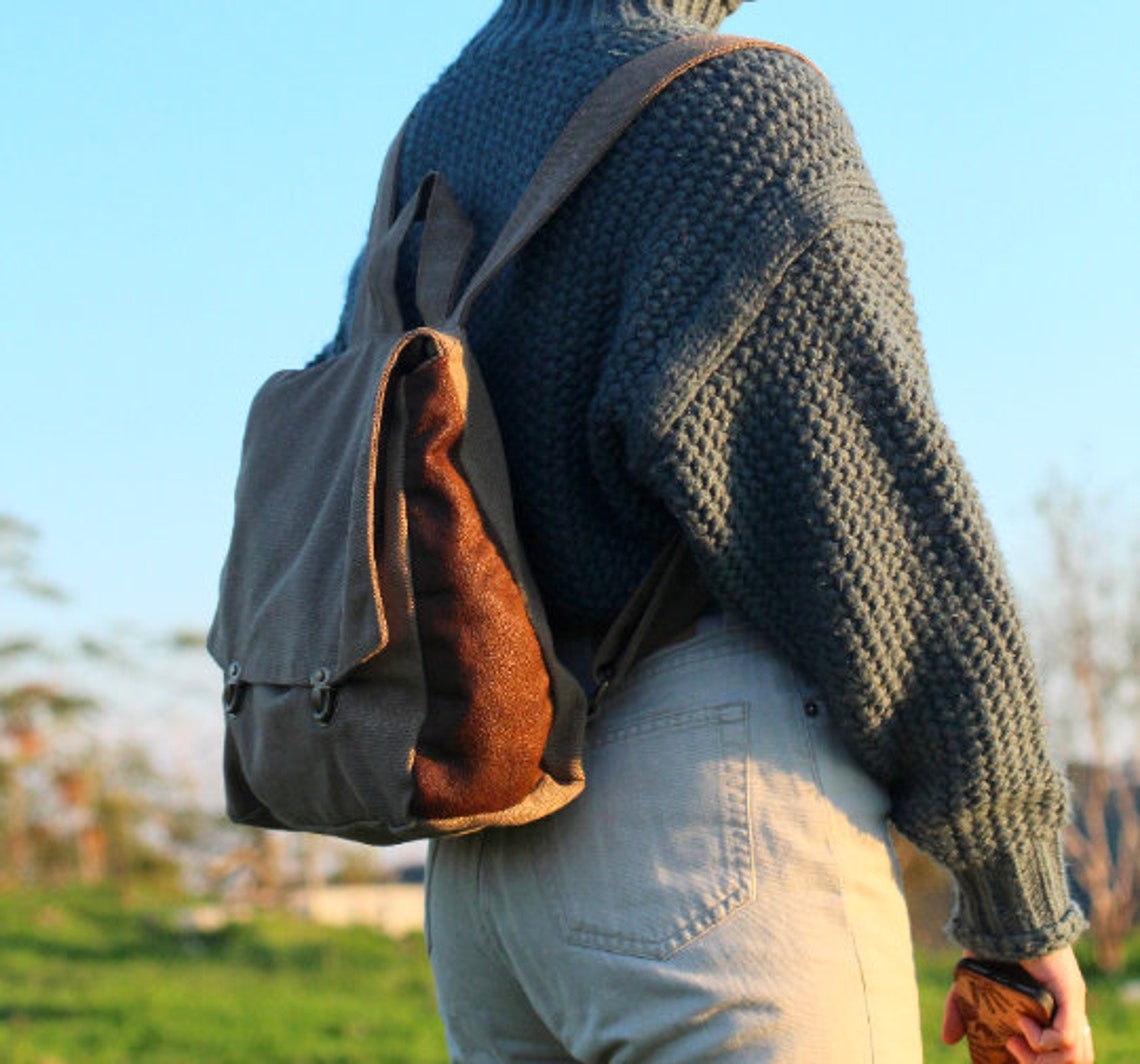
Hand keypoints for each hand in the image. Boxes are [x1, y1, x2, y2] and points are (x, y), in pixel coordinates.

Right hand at [942, 946, 1092, 1062]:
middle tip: (1012, 1049)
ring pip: (1075, 1056)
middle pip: (1075, 1061)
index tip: (1011, 1050)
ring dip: (1040, 1059)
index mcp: (1055, 1009)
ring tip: (1015, 1041)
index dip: (1043, 1062)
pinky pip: (1065, 1037)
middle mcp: (1070, 1009)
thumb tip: (948, 1040)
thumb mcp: (974, 983)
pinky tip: (1022, 1022)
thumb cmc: (992, 940)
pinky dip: (1041, 1040)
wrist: (1006, 908)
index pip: (1066, 1054)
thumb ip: (962, 1008)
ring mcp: (1072, 1002)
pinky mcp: (1069, 993)